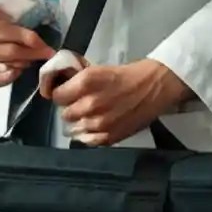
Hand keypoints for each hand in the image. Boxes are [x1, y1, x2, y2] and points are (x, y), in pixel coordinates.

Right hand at [0, 4, 56, 86]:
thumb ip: (16, 22)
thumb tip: (38, 40)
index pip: (18, 36)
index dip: (37, 43)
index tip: (50, 48)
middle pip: (13, 52)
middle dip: (34, 55)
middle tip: (47, 56)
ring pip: (7, 66)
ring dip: (23, 64)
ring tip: (30, 59)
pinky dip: (8, 78)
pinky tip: (16, 72)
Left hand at [51, 59, 193, 145]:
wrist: (155, 86)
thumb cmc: (126, 76)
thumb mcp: (96, 70)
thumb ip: (76, 82)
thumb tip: (59, 88)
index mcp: (86, 82)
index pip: (56, 96)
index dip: (60, 95)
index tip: (65, 95)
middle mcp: (90, 103)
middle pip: (65, 113)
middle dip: (71, 108)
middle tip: (81, 104)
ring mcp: (100, 122)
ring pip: (76, 128)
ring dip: (81, 122)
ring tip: (93, 114)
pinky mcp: (111, 135)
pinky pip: (89, 140)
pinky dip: (91, 134)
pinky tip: (99, 125)